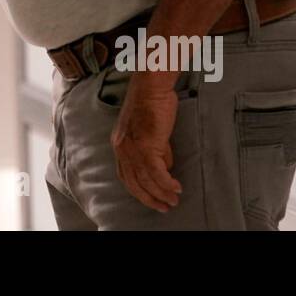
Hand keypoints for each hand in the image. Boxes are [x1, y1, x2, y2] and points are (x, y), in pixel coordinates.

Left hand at [110, 75, 183, 211]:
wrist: (151, 87)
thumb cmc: (153, 103)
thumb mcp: (150, 131)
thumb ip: (156, 149)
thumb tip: (166, 167)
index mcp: (120, 144)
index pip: (126, 175)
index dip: (139, 190)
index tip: (152, 198)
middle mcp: (122, 148)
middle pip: (134, 182)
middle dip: (149, 198)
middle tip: (164, 207)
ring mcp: (132, 148)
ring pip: (146, 180)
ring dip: (161, 193)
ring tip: (173, 201)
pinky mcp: (145, 146)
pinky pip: (157, 173)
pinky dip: (167, 183)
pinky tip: (176, 188)